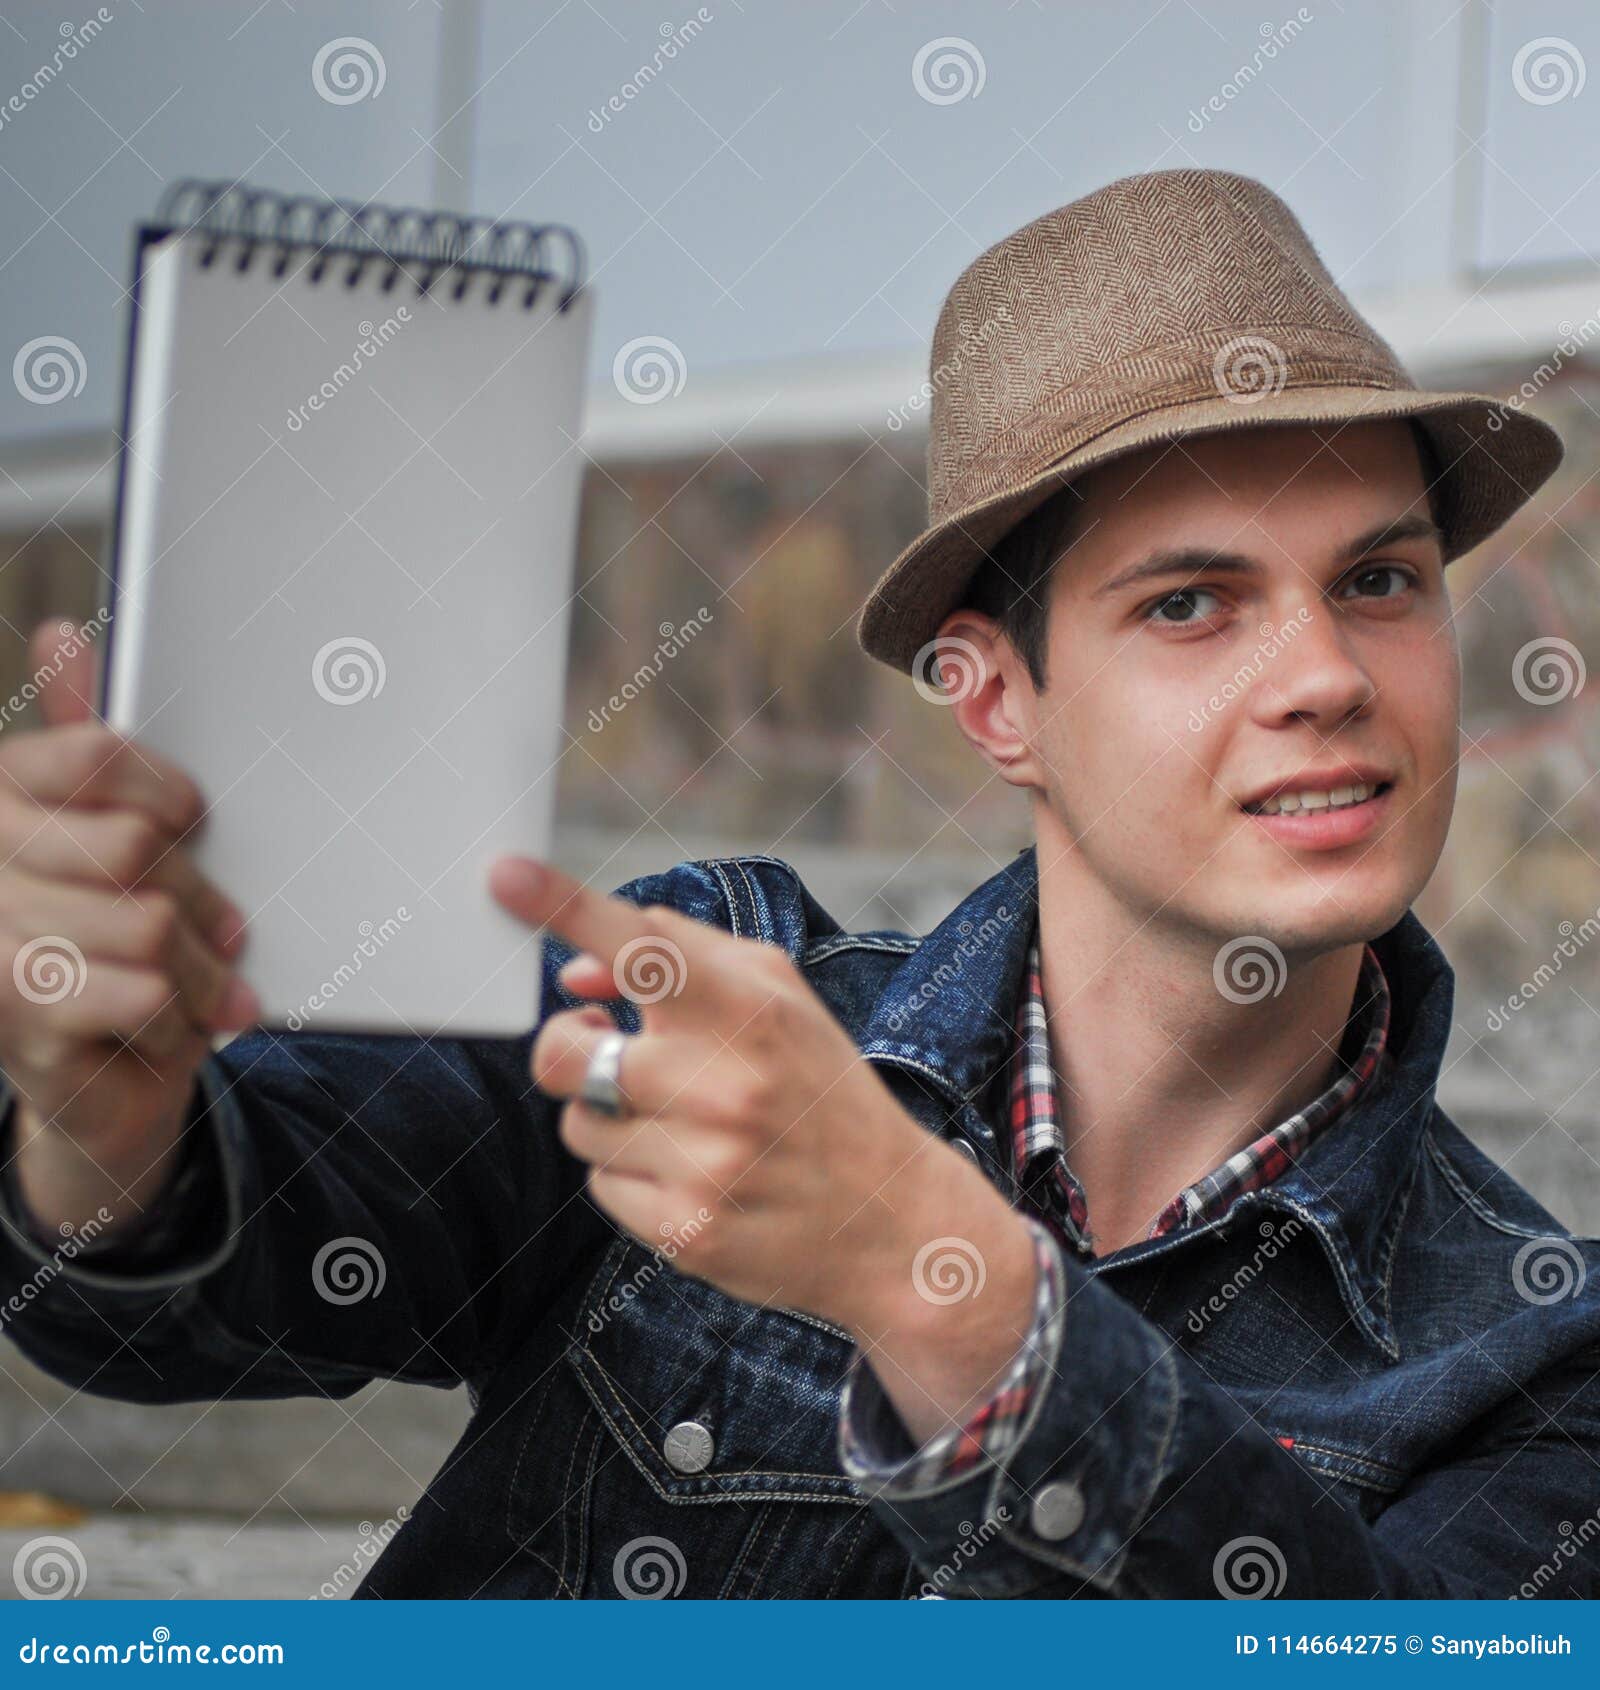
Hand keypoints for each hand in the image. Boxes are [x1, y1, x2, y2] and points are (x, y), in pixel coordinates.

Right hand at [0, 618, 257, 1235]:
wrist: (102, 1076)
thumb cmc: (115, 944)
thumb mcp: (112, 835)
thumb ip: (85, 741)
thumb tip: (59, 636)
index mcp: (5, 796)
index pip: (97, 754)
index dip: (168, 792)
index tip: (190, 820)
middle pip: (136, 844)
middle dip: (200, 897)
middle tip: (221, 930)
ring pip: (149, 923)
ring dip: (201, 968)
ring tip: (204, 987)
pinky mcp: (18, 1016)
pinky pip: (146, 992)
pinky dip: (180, 1018)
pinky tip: (167, 1026)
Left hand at [490, 854, 1039, 1441]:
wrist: (891, 1220)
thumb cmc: (820, 1091)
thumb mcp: (779, 1000)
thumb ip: (683, 958)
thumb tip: (576, 976)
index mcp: (749, 1011)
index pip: (641, 945)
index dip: (564, 908)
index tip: (505, 874)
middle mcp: (724, 1085)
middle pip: (565, 1053)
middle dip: (570, 1048)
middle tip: (607, 1049)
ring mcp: (703, 1164)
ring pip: (577, 1123)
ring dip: (609, 1118)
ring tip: (681, 1123)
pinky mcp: (684, 1232)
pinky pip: (600, 1186)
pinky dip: (632, 1175)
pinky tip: (692, 1174)